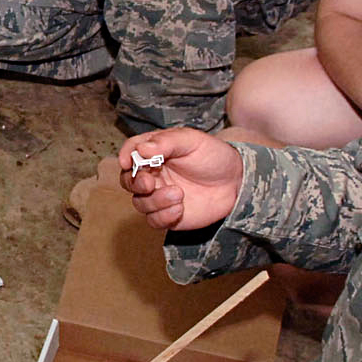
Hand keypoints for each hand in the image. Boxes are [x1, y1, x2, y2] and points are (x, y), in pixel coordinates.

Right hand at [120, 129, 244, 232]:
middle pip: (128, 181)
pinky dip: (163, 216)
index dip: (126, 156)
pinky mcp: (168, 215)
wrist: (236, 182)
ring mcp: (159, 196)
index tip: (128, 162)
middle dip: (135, 183)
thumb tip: (141, 149)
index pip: (131, 152)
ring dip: (155, 201)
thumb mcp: (192, 141)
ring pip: (140, 203)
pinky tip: (180, 209)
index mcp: (155, 152)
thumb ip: (166, 142)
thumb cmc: (213, 156)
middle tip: (150, 184)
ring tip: (179, 195)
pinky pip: (154, 220)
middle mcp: (153, 174)